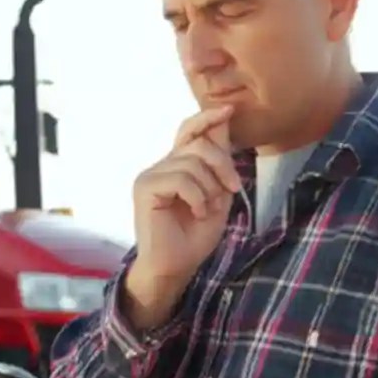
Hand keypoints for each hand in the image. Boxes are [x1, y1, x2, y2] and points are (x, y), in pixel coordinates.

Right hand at [125, 105, 239, 327]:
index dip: (208, 117)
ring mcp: (150, 175)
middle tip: (233, 188)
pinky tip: (197, 213)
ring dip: (210, 188)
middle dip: (222, 163)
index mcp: (177, 165)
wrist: (175, 267)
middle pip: (198, 143)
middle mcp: (161, 165)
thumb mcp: (217, 195)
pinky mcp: (145, 187)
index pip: (190, 130)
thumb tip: (223, 123)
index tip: (229, 110)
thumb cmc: (194, 237)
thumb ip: (219, 164)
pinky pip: (181, 179)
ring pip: (192, 162)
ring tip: (207, 209)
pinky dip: (197, 197)